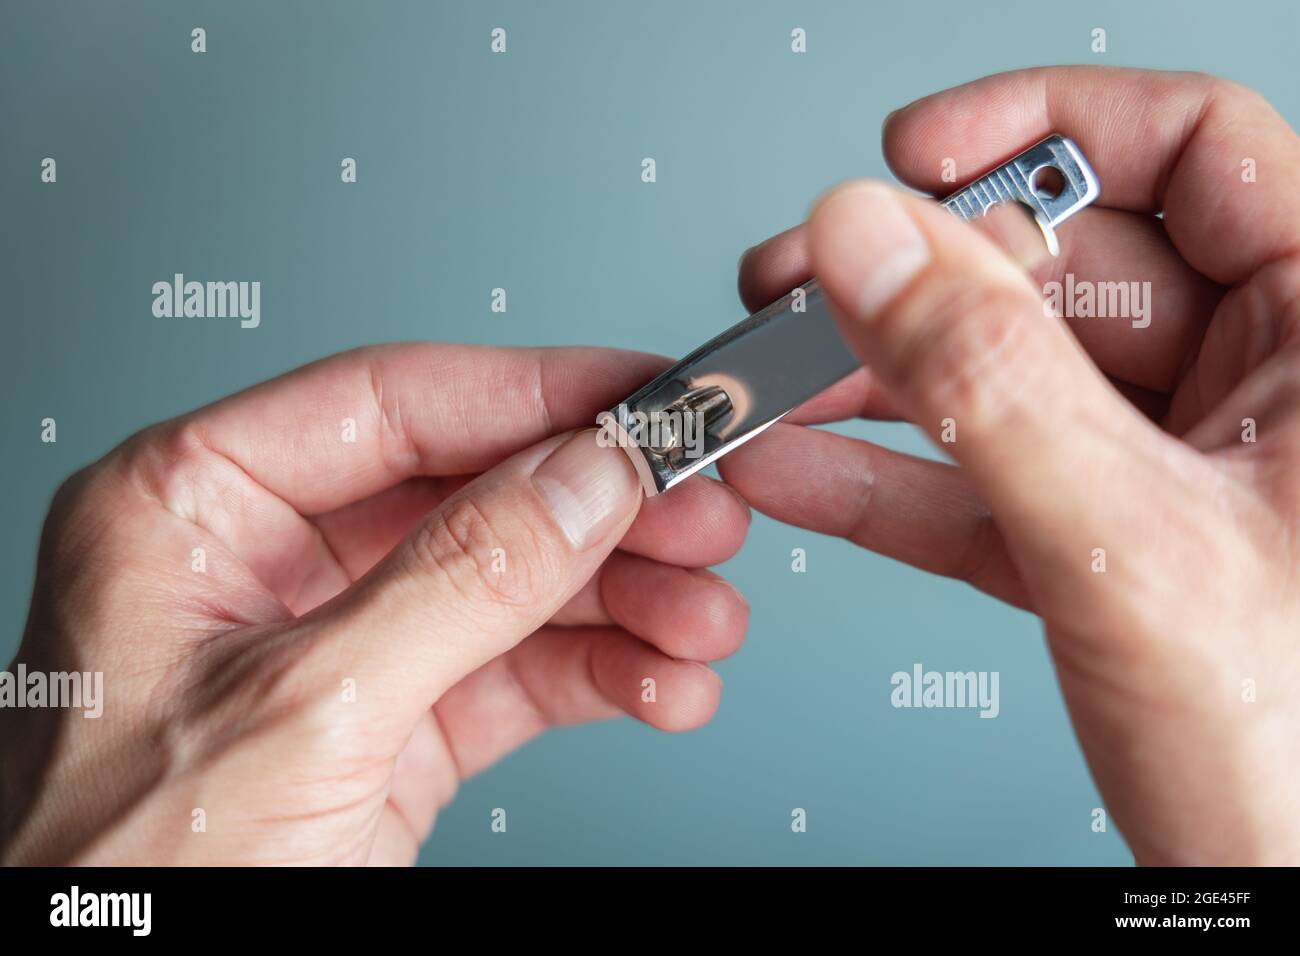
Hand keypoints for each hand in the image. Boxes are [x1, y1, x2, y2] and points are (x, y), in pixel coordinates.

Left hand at [0, 344, 749, 863]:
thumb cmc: (127, 879)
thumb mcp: (304, 712)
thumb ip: (457, 581)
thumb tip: (582, 479)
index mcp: (190, 508)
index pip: (388, 404)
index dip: (532, 393)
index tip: (642, 396)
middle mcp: (268, 562)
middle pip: (471, 492)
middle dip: (600, 512)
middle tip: (700, 512)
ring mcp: (340, 644)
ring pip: (512, 585)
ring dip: (623, 602)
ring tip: (705, 621)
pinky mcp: (394, 724)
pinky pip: (517, 675)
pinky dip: (601, 677)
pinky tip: (664, 685)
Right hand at [721, 66, 1299, 864]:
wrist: (1284, 912)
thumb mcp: (1132, 546)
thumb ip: (989, 385)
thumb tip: (875, 245)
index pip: (1194, 153)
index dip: (1047, 130)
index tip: (918, 153)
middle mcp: (1258, 389)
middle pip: (1068, 271)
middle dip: (921, 280)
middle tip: (813, 285)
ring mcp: (1174, 470)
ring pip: (1010, 378)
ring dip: (881, 381)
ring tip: (779, 376)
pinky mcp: (1106, 546)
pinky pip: (986, 482)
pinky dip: (889, 478)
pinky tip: (805, 464)